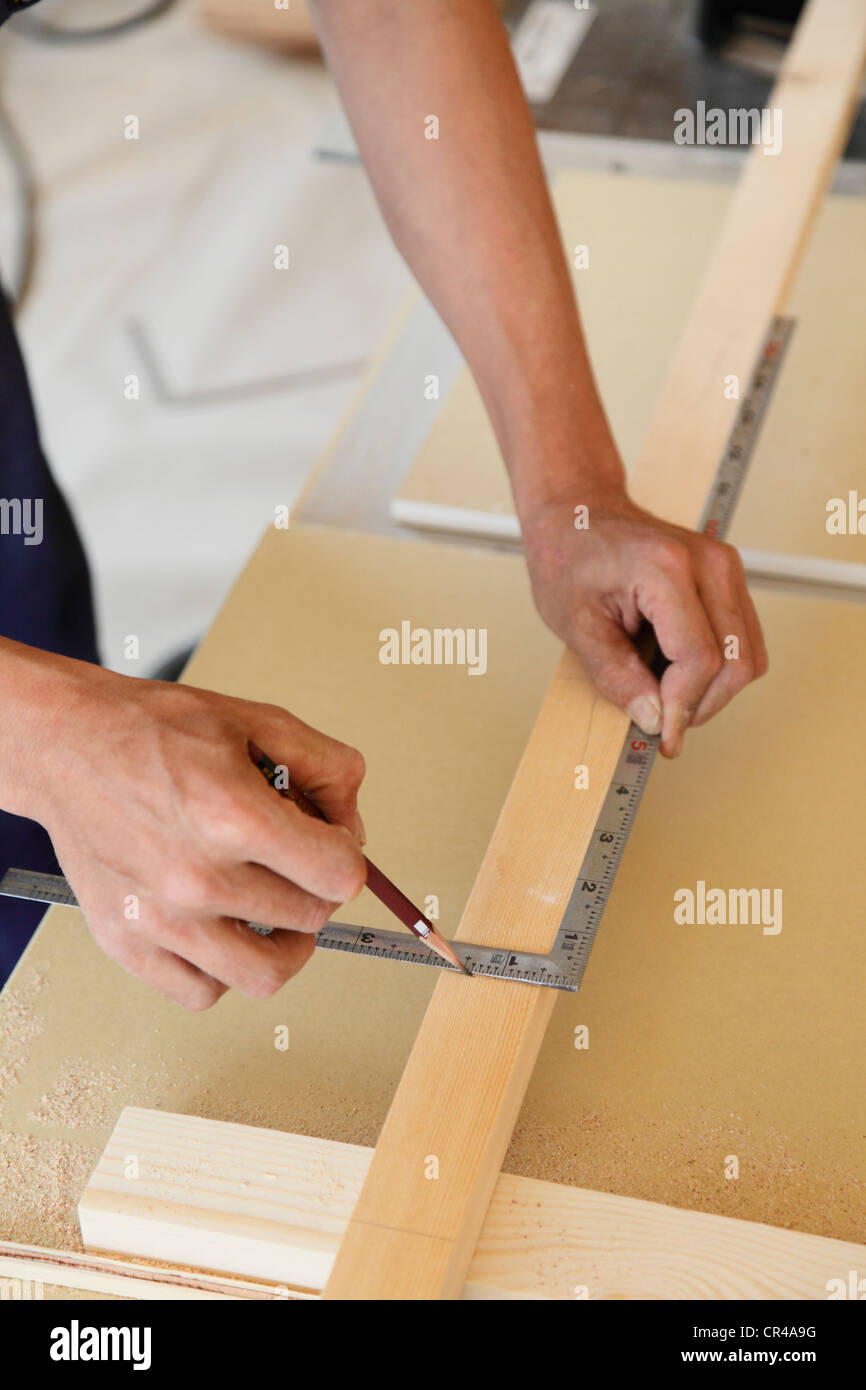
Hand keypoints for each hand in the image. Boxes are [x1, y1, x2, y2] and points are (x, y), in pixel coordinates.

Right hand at [33, 669, 366, 1008]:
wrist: (68, 745)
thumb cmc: (153, 731)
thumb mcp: (258, 722)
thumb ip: (328, 768)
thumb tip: (353, 830)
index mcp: (233, 816)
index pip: (340, 876)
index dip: (347, 856)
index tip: (331, 844)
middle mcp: (197, 877)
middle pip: (310, 918)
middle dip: (315, 887)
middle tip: (293, 862)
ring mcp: (161, 919)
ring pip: (266, 974)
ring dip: (284, 944)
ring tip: (272, 910)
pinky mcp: (127, 943)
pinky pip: (203, 993)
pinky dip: (223, 970)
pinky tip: (222, 929)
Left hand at [521, 487, 767, 757]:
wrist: (578, 513)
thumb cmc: (569, 557)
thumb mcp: (576, 624)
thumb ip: (615, 676)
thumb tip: (652, 718)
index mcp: (666, 569)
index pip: (700, 659)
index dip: (683, 708)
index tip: (664, 737)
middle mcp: (709, 563)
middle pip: (736, 662)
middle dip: (701, 704)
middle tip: (662, 723)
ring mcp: (724, 566)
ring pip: (747, 655)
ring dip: (712, 689)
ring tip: (665, 692)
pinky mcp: (728, 576)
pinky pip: (742, 638)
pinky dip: (716, 667)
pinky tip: (675, 669)